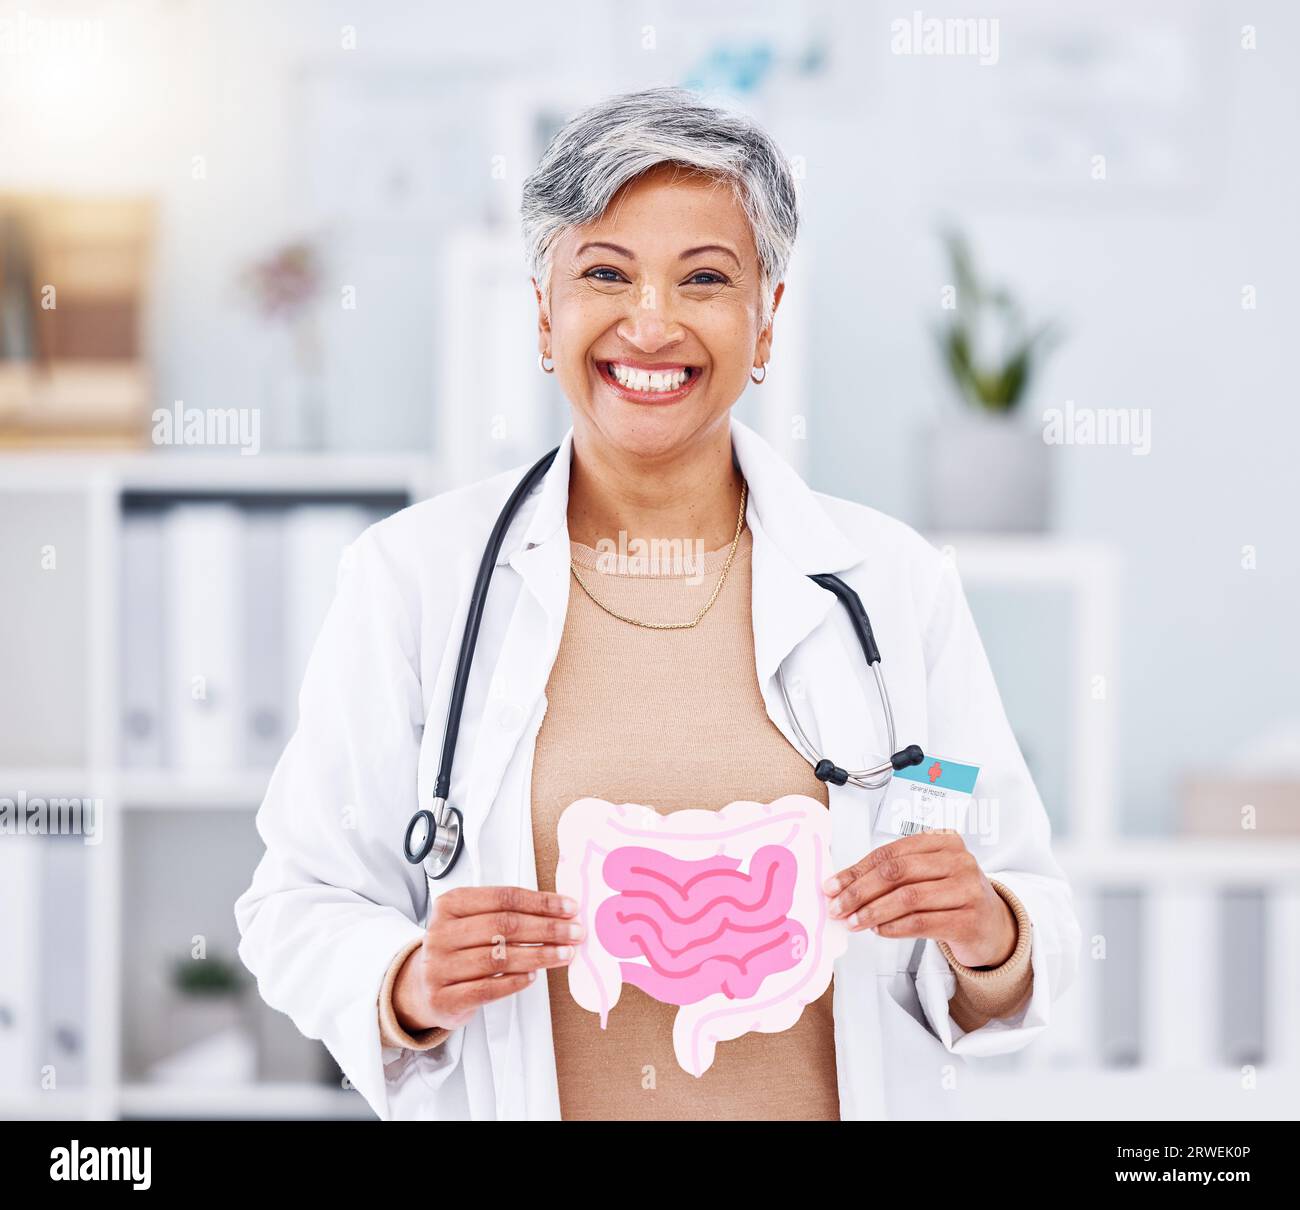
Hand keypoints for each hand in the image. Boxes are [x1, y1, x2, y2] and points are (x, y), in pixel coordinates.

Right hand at [392, 886, 582, 1033]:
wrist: (420, 987)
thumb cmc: (458, 949)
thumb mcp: (474, 920)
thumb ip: (508, 913)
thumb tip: (559, 912)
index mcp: (451, 905)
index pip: (503, 898)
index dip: (541, 902)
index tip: (569, 908)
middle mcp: (441, 933)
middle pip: (503, 926)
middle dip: (546, 928)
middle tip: (575, 932)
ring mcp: (439, 967)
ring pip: (498, 958)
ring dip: (539, 956)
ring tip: (564, 954)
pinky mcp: (444, 999)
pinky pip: (487, 989)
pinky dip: (515, 982)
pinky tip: (534, 976)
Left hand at [823, 830, 1016, 968]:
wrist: (994, 926)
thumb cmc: (952, 896)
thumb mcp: (927, 875)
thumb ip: (892, 874)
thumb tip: (842, 885)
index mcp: (944, 840)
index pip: (890, 852)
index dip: (856, 870)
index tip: (832, 886)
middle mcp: (959, 860)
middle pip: (897, 872)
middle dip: (860, 891)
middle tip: (837, 907)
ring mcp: (968, 890)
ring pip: (908, 898)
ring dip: (873, 912)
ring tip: (854, 922)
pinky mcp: (970, 920)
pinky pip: (923, 922)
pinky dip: (895, 927)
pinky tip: (878, 930)